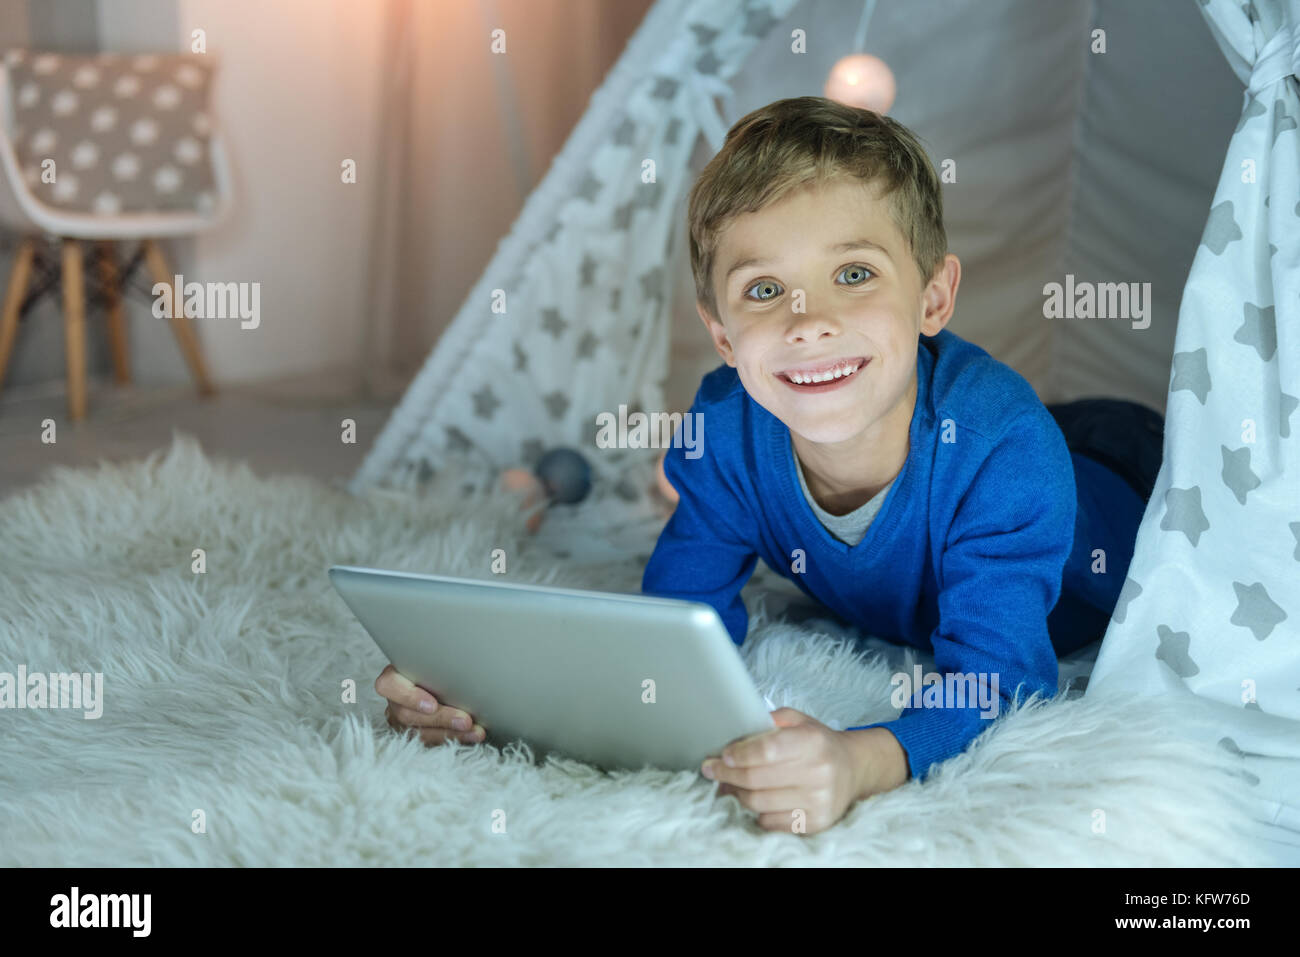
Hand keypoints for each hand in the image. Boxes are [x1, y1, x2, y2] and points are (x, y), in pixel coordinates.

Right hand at [374, 664, 486, 745]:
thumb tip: (463, 652)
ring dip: (451, 733)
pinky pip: (432, 741)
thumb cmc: (437, 664)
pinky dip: (456, 738)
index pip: (388, 685)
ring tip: (475, 731)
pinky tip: (473, 735)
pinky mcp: (416, 733)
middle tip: (466, 720)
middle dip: (440, 719)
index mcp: (393, 677)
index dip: (409, 697)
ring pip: (419, 733)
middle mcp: (394, 701)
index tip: (432, 705)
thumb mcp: (435, 658)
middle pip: (408, 715)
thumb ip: (438, 659)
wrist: (443, 677)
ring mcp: (402, 720)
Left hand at [702, 708, 890, 834]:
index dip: (739, 754)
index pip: (766, 751)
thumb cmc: (817, 743)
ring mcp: (818, 801)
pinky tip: (752, 799)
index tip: (722, 756)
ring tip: (727, 785)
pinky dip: (756, 811)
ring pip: (759, 803)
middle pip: (756, 779)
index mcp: (812, 742)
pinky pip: (771, 822)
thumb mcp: (797, 721)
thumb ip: (768, 720)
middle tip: (711, 770)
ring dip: (736, 794)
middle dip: (727, 775)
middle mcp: (818, 772)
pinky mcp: (815, 822)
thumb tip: (734, 732)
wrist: (853, 768)